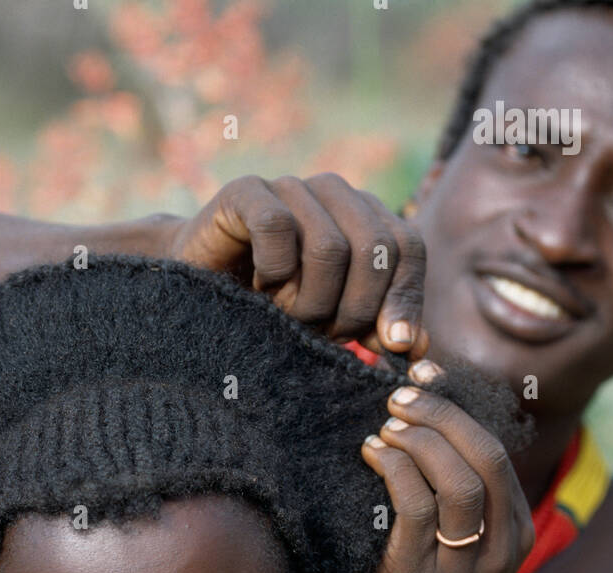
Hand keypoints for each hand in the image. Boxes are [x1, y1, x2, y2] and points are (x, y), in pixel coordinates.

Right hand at [166, 173, 429, 356]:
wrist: (196, 290)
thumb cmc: (271, 313)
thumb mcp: (331, 326)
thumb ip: (376, 332)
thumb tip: (416, 347)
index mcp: (365, 217)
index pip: (409, 248)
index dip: (404, 300)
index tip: (390, 347)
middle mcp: (334, 192)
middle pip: (375, 250)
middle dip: (354, 309)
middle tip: (322, 332)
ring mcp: (292, 186)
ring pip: (329, 249)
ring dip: (309, 301)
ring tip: (285, 313)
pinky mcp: (247, 191)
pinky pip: (278, 231)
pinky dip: (272, 273)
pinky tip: (258, 286)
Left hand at [360, 364, 534, 572]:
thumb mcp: (465, 539)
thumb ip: (461, 489)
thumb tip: (430, 408)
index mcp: (517, 528)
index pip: (499, 450)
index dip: (461, 407)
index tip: (428, 378)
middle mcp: (503, 547)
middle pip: (486, 456)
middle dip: (442, 415)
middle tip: (401, 395)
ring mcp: (467, 567)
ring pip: (457, 481)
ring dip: (419, 440)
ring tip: (388, 424)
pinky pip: (417, 508)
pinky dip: (395, 470)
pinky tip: (375, 455)